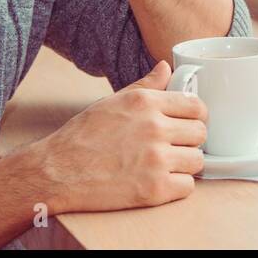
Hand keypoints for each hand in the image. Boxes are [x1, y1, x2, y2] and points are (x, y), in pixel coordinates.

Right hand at [33, 60, 207, 213]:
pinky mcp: (154, 190)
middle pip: (201, 133)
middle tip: (174, 147)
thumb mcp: (113, 101)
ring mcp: (156, 160)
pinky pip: (188, 186)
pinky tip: (159, 181)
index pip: (196, 105)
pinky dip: (176, 186)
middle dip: (190, 140)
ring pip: (198, 160)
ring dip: (185, 164)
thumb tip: (166, 68)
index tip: (187, 124)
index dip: (195, 116)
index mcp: (146, 103)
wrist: (56, 172)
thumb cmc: (81, 137)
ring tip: (165, 165)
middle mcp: (155, 128)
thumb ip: (145, 85)